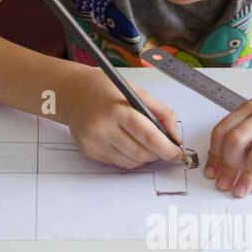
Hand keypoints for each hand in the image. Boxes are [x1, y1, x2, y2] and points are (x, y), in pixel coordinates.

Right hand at [61, 67, 185, 168]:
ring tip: (147, 144)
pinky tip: (129, 144)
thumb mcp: (137, 91)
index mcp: (117, 110)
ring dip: (145, 157)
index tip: (177, 153)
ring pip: (131, 162)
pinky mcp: (89, 151)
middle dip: (158, 154)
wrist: (73, 93)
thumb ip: (161, 112)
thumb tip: (175, 137)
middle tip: (166, 149)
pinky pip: (118, 162)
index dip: (166, 148)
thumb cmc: (106, 89)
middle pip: (140, 153)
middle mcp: (103, 128)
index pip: (148, 136)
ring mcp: (94, 142)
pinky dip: (130, 157)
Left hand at [205, 73, 251, 194]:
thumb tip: (223, 155)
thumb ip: (244, 126)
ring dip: (248, 174)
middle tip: (223, 185)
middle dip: (227, 166)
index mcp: (251, 107)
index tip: (211, 173)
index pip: (223, 130)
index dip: (214, 154)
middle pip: (238, 140)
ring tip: (240, 191)